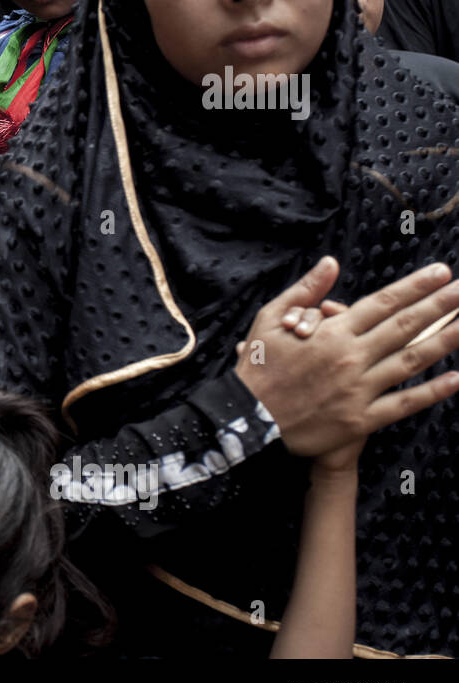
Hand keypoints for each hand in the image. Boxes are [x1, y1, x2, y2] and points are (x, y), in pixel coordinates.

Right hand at [234, 256, 458, 459]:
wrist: (246, 418)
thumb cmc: (258, 367)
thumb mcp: (270, 320)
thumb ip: (304, 291)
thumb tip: (330, 263)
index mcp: (332, 333)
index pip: (383, 303)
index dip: (414, 287)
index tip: (440, 274)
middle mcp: (351, 357)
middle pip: (405, 327)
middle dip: (440, 306)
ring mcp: (358, 389)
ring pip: (410, 362)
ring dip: (444, 342)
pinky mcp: (359, 419)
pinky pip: (402, 403)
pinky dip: (431, 393)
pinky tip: (456, 380)